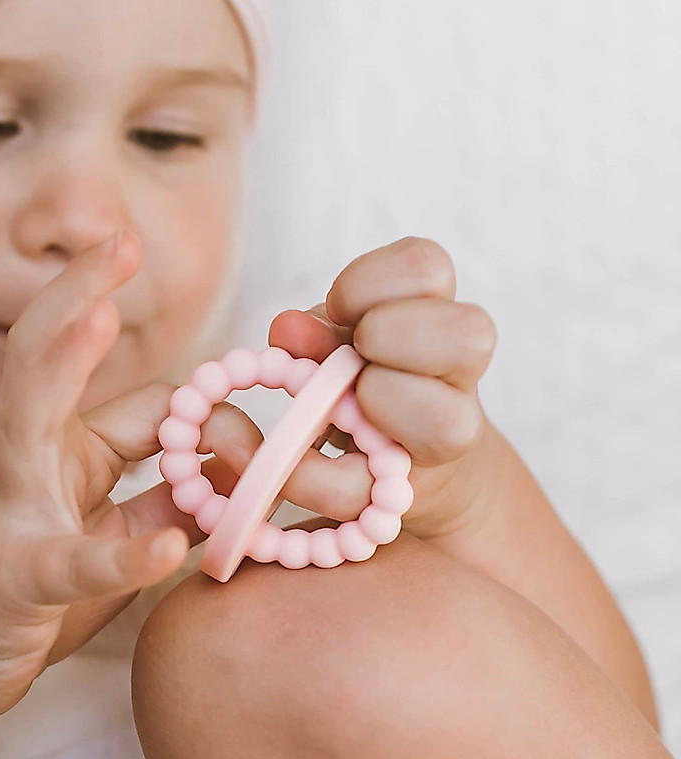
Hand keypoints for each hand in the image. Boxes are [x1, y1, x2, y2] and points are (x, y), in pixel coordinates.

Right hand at [0, 229, 262, 729]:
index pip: (134, 399)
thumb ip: (168, 500)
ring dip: (63, 363)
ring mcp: (13, 511)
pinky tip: (164, 547)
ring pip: (30, 419)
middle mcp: (28, 460)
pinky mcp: (15, 579)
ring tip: (99, 316)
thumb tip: (241, 469)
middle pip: (42, 354)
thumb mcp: (109, 538)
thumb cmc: (26, 590)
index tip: (266, 405)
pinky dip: (118, 556)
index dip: (201, 402)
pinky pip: (70, 561)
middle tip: (119, 240)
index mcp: (58, 448)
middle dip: (77, 291)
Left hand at [266, 236, 500, 542]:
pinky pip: (355, 491)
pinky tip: (302, 451)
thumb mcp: (332, 339)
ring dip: (376, 410)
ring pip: (447, 426)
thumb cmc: (356, 374)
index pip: (427, 266)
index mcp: (434, 312)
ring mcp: (446, 435)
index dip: (373, 282)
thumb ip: (312, 333)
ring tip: (344, 403)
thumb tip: (287, 330)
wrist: (394, 460)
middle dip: (393, 337)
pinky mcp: (400, 492)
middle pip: (471, 333)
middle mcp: (458, 371)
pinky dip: (311, 475)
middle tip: (356, 351)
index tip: (340, 307)